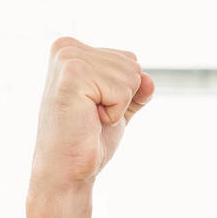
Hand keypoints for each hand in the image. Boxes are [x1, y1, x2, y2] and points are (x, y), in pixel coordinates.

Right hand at [24, 36, 153, 217]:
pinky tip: (89, 118)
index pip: (130, 59)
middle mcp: (66, 48)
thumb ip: (137, 87)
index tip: (94, 107)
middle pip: (133, 64)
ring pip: (131, 76)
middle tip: (92, 114)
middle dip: (123, 96)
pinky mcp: (72, 76)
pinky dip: (115, 111)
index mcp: (72, 49)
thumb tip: (149, 80)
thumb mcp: (120, 104)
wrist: (67, 169)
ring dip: (118, 105)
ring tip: (89, 116)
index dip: (123, 91)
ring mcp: (67, 59)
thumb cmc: (88, 137)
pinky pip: (123, 90)